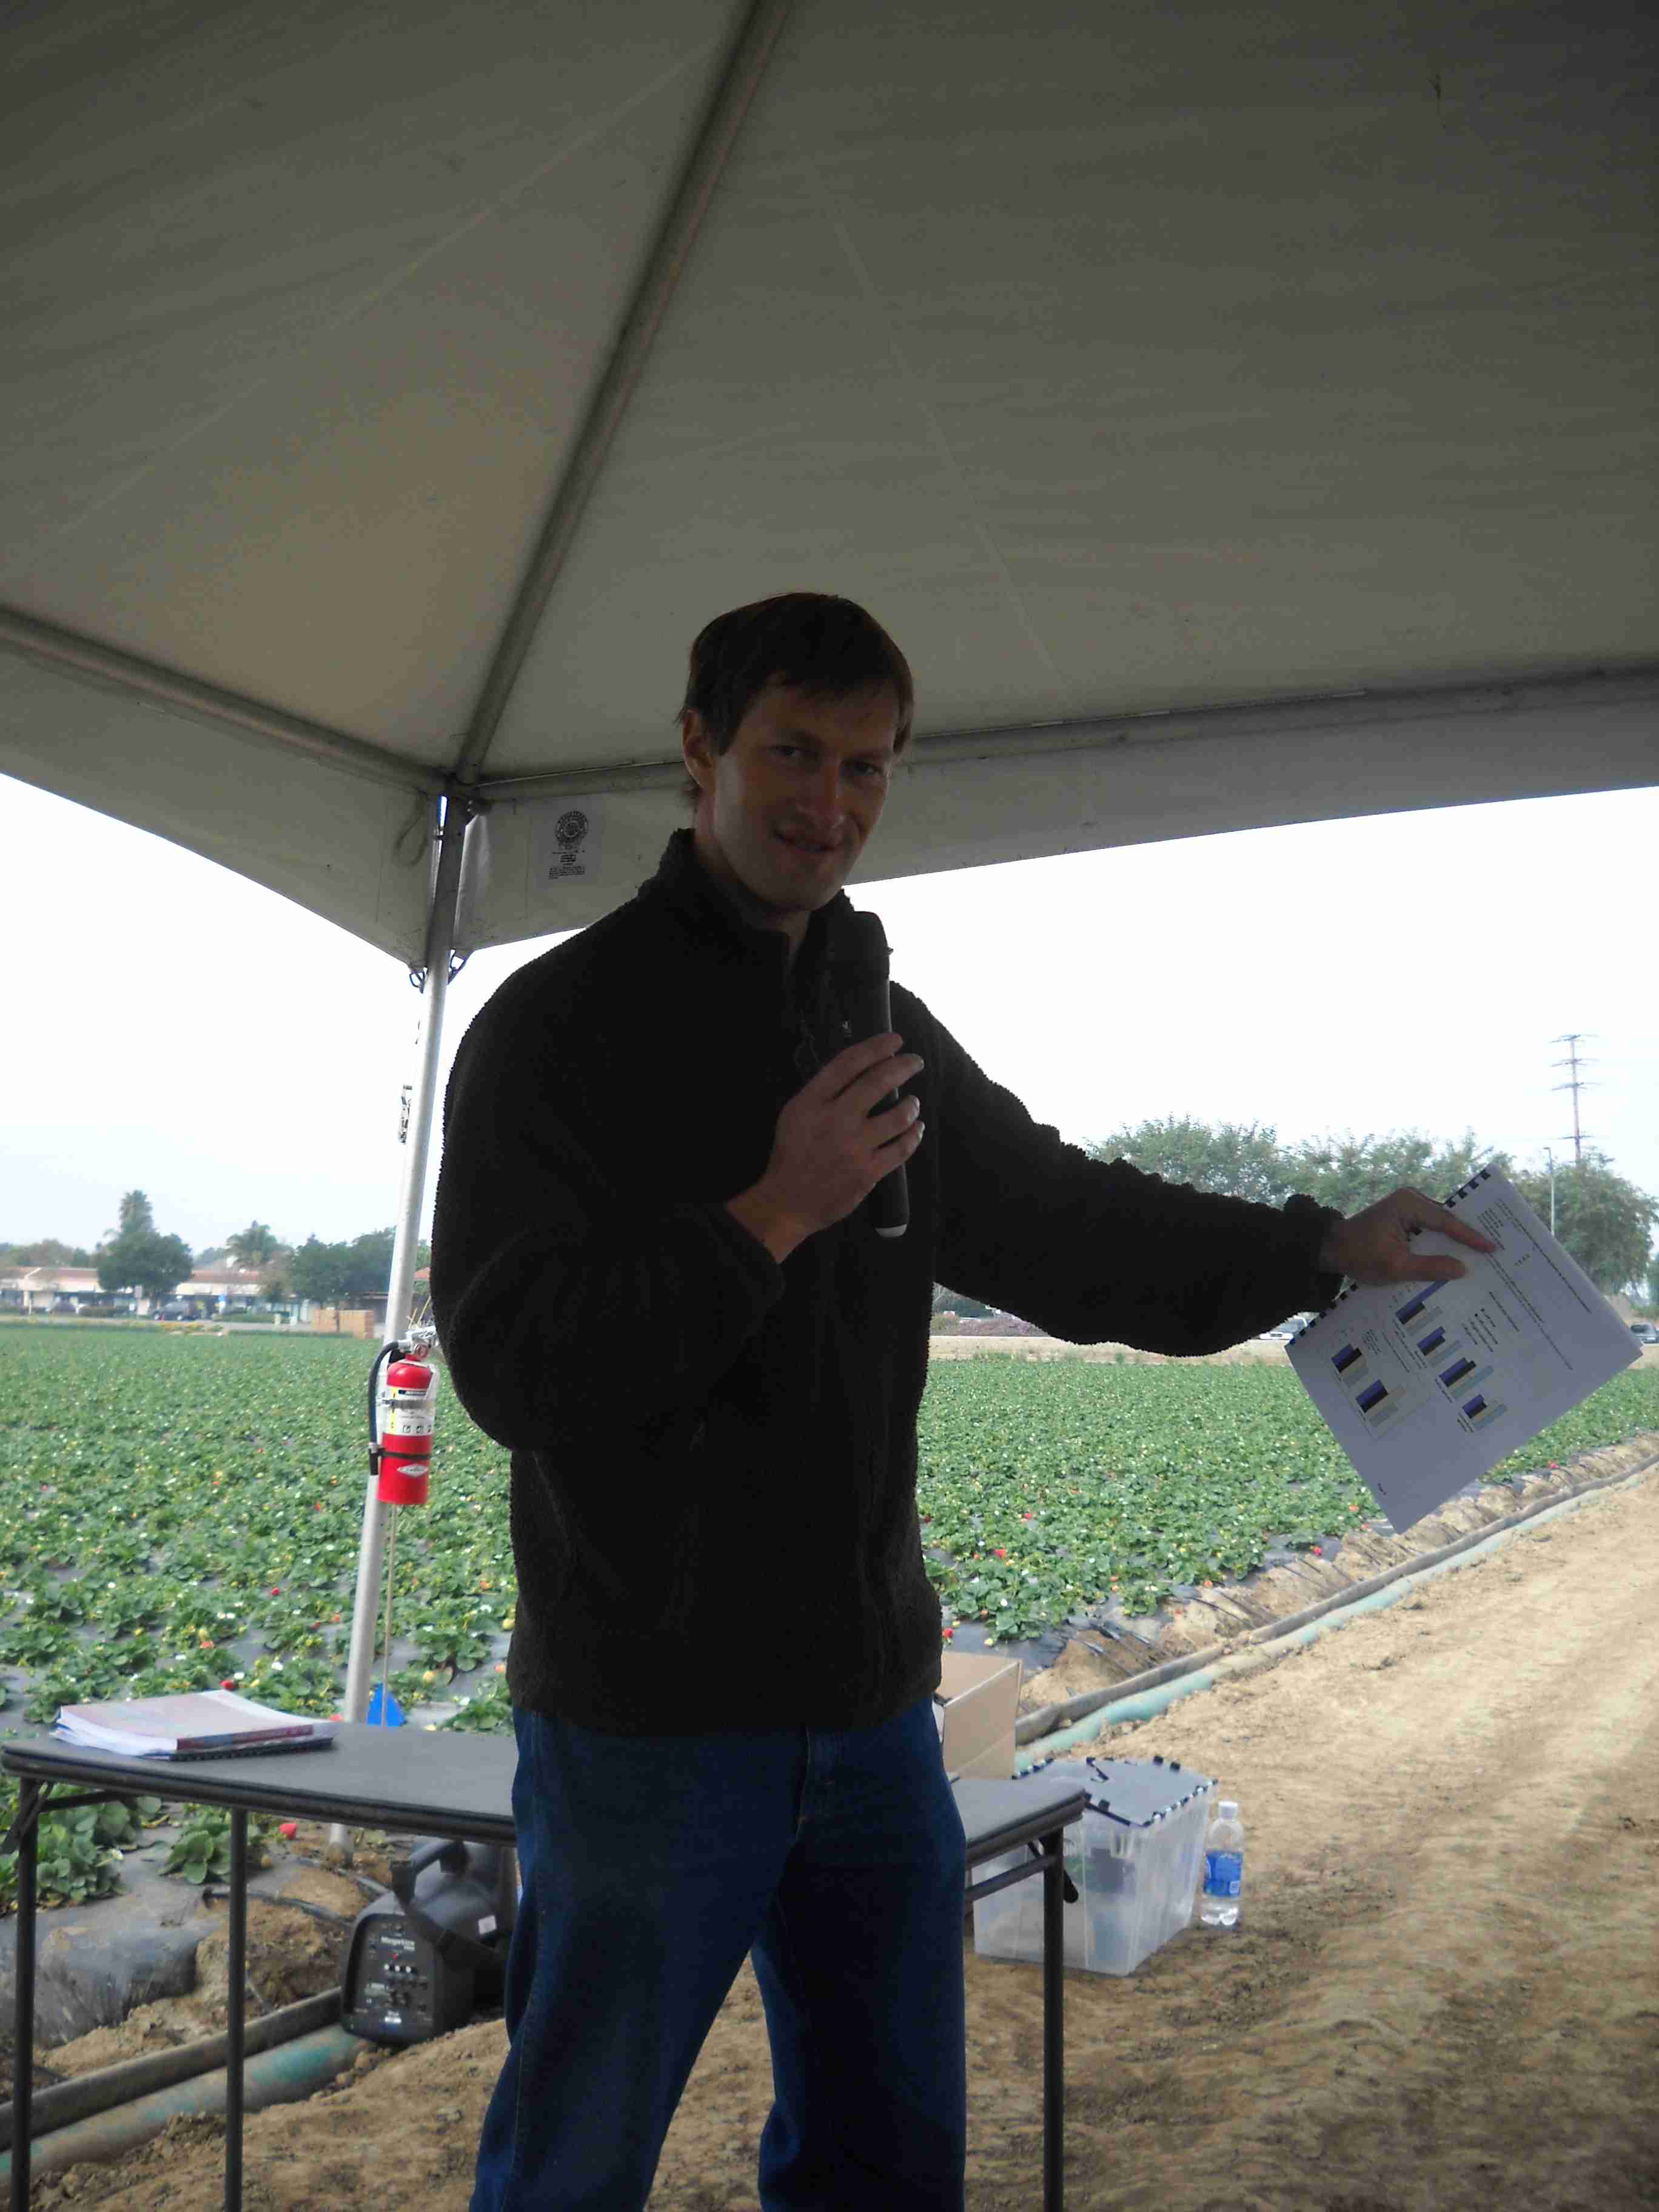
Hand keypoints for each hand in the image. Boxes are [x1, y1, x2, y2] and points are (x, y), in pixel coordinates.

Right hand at [726, 1034, 924, 1261]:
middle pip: (879, 1081)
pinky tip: (916, 1128)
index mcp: (812, 1102)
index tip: (895, 1040)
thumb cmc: (791, 1154)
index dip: (876, 1046)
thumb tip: (860, 1069)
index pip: (849, 1062)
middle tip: (915, 1062)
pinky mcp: (868, 1172)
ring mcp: (854, 1147)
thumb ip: (823, 1092)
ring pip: (898, 1115)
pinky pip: (901, 1148)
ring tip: (913, 1102)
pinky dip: (914, 1135)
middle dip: (904, 1066)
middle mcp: (835, 1119)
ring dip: (911, 1104)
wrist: (787, 1201)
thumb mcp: (795, 1114)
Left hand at [1317, 1186, 1497, 1285]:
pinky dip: (1440, 1242)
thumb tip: (1462, 1269)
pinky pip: (1429, 1229)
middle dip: (1467, 1236)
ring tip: (1482, 1255)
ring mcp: (1407, 1206)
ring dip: (1455, 1241)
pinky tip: (1455, 1257)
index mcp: (1408, 1204)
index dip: (1470, 1236)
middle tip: (1495, 1250)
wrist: (1330, 1249)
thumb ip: (1430, 1267)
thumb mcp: (1395, 1267)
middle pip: (1446, 1220)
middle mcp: (1410, 1199)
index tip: (1491, 1248)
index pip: (1446, 1221)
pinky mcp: (1404, 1217)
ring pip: (1440, 1225)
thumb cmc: (1359, 1255)